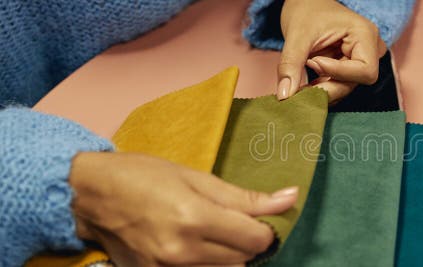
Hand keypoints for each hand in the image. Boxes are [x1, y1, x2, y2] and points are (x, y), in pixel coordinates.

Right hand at [69, 152, 297, 265]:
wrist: (90, 195)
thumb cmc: (142, 176)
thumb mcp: (196, 177)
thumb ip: (245, 197)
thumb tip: (290, 198)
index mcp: (195, 218)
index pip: (256, 240)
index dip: (264, 230)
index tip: (257, 219)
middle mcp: (182, 250)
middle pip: (243, 260)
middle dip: (245, 242)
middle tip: (230, 222)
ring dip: (227, 256)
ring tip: (210, 233)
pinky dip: (205, 265)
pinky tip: (194, 246)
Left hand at [277, 0, 385, 102]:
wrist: (305, 3)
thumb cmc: (306, 10)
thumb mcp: (297, 35)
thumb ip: (291, 65)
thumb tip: (284, 95)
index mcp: (365, 34)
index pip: (365, 71)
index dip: (338, 74)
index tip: (312, 62)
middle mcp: (368, 48)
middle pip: (354, 82)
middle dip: (327, 87)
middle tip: (299, 86)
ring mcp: (359, 58)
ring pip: (345, 86)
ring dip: (322, 89)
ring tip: (299, 84)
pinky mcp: (348, 66)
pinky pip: (338, 84)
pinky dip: (321, 87)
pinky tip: (305, 84)